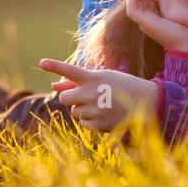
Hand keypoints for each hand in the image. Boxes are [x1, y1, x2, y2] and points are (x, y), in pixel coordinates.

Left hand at [39, 59, 158, 131]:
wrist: (146, 102)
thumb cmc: (119, 86)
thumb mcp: (101, 79)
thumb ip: (76, 82)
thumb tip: (52, 86)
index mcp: (94, 78)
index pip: (70, 70)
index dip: (55, 66)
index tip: (41, 62)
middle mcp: (93, 93)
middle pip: (64, 99)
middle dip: (69, 98)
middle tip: (82, 96)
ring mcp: (96, 110)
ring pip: (74, 112)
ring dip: (82, 109)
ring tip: (101, 104)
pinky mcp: (99, 124)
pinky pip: (82, 123)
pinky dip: (89, 120)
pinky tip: (104, 114)